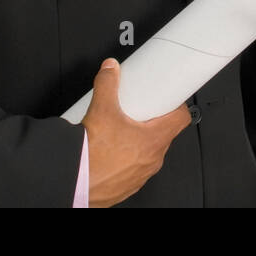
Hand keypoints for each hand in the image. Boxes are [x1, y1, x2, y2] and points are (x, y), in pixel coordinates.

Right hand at [83, 58, 190, 207]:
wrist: (73, 183)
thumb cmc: (91, 156)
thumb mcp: (101, 109)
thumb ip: (107, 84)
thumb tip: (110, 70)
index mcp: (154, 140)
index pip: (181, 118)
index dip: (177, 106)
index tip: (170, 99)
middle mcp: (152, 160)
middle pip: (164, 134)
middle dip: (154, 122)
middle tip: (141, 112)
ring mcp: (141, 175)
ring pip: (149, 153)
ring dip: (140, 142)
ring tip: (123, 131)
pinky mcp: (128, 186)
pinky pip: (135, 169)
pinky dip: (128, 159)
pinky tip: (113, 152)